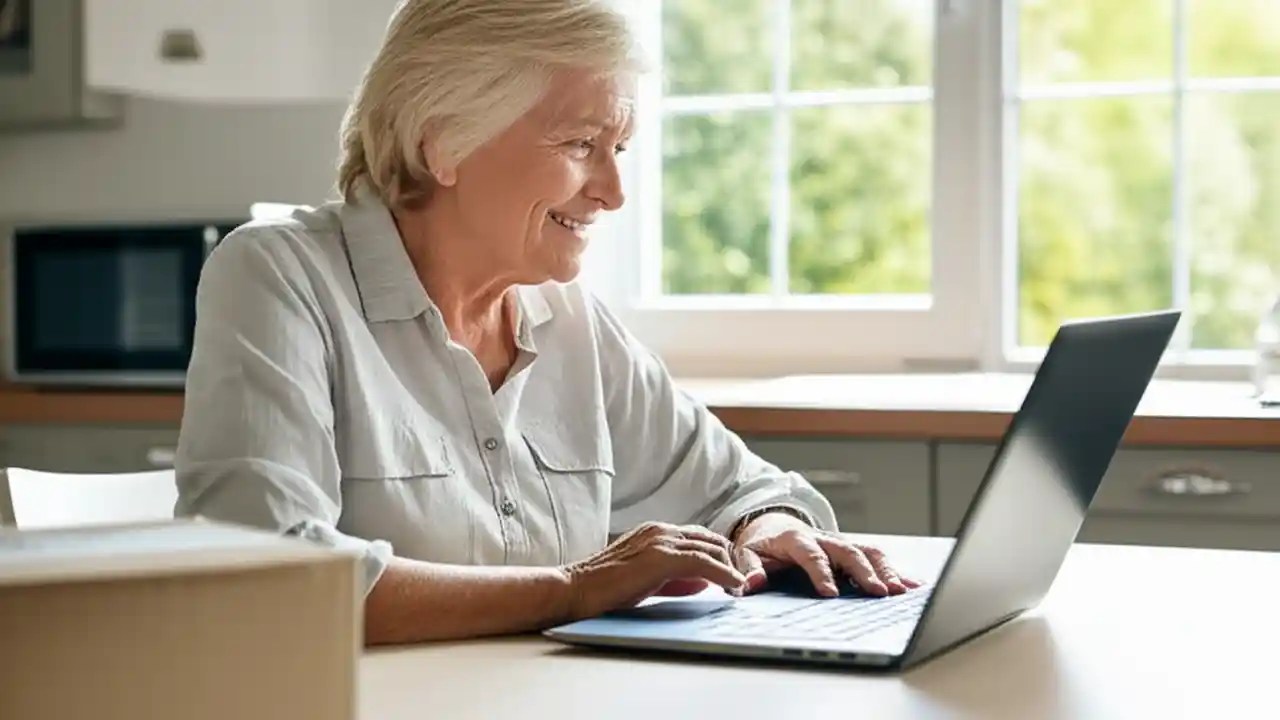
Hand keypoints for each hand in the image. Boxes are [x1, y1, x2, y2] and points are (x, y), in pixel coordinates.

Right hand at [561, 522, 747, 618]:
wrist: (575, 588)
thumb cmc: (605, 587)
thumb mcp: (646, 577)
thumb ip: (674, 576)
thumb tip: (704, 580)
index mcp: (655, 531)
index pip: (699, 536)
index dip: (721, 553)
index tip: (735, 570)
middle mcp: (661, 530)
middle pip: (711, 539)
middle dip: (732, 558)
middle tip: (745, 579)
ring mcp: (660, 541)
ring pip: (711, 548)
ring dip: (731, 567)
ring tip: (743, 586)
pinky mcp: (661, 558)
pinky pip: (703, 563)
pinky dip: (723, 574)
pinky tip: (734, 586)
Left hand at [733, 512, 919, 597]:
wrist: (772, 524)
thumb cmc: (761, 544)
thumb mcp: (745, 554)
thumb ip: (749, 569)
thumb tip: (752, 585)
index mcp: (796, 539)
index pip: (811, 555)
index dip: (820, 573)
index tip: (830, 594)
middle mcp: (823, 539)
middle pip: (848, 552)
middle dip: (865, 572)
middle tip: (879, 592)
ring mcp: (840, 544)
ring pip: (867, 552)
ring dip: (886, 571)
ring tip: (902, 591)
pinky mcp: (851, 552)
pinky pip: (877, 558)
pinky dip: (896, 571)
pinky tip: (914, 586)